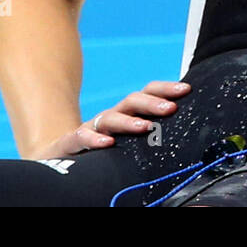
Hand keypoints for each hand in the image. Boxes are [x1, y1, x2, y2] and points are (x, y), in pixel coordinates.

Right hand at [27, 80, 190, 159]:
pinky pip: (81, 137)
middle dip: (152, 102)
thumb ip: (151, 137)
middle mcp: (110, 117)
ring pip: (109, 118)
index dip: (165, 89)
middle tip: (171, 108)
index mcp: (126, 114)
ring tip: (145, 127)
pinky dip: (94, 139)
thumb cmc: (102, 151)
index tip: (186, 89)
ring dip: (128, 121)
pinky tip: (108, 143)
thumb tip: (188, 134)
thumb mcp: (128, 142)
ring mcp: (90, 128)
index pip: (146, 93)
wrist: (58, 157)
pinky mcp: (70, 143)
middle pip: (131, 101)